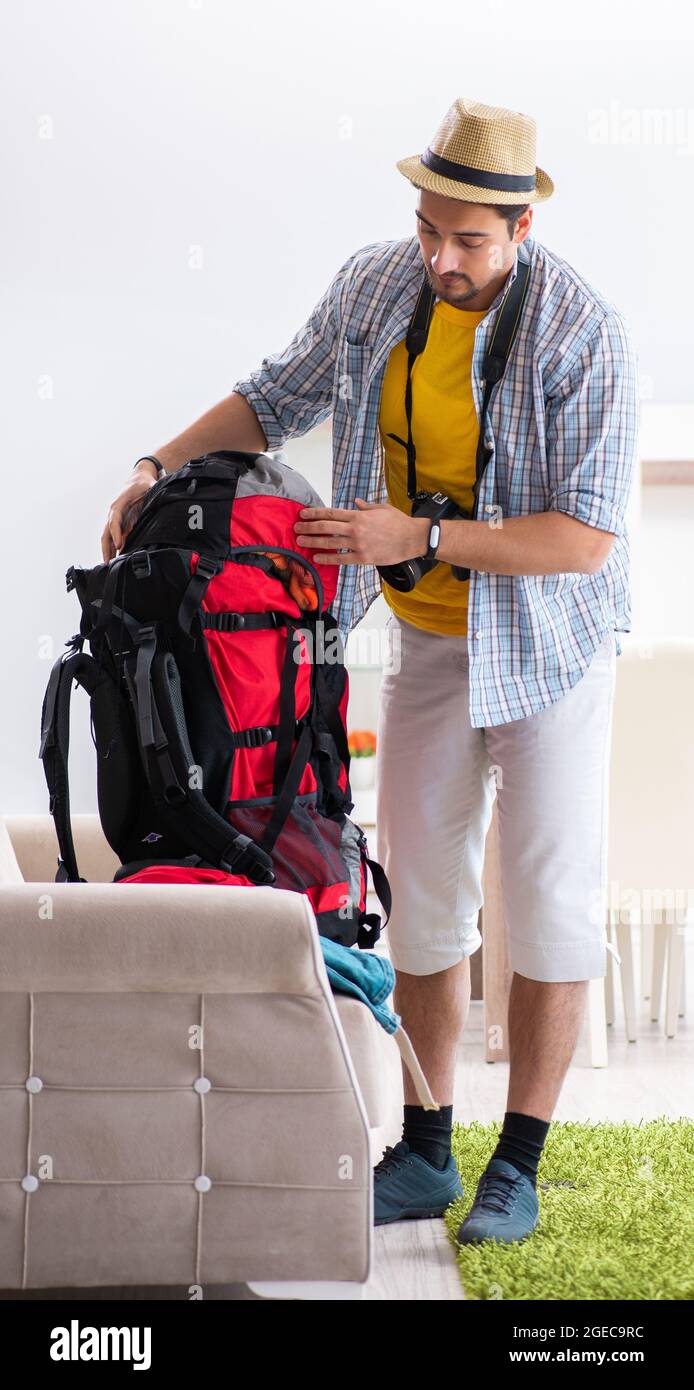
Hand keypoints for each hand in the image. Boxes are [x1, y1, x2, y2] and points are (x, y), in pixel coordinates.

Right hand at [100, 465, 158, 561]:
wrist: (139, 478)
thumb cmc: (143, 483)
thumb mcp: (150, 488)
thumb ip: (153, 499)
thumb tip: (160, 510)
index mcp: (119, 503)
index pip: (114, 520)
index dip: (116, 532)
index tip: (119, 544)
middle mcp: (114, 512)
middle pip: (106, 532)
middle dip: (107, 548)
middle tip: (109, 563)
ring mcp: (115, 519)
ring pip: (108, 537)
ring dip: (108, 551)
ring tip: (109, 566)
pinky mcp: (120, 524)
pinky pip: (114, 538)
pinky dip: (114, 548)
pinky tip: (116, 560)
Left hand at [294, 498, 429, 565]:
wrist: (412, 538)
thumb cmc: (399, 522)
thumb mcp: (382, 508)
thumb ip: (366, 507)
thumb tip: (356, 503)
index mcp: (359, 515)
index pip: (331, 513)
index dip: (315, 513)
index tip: (303, 514)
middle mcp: (355, 529)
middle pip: (326, 527)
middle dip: (308, 527)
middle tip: (296, 528)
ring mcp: (358, 544)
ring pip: (330, 543)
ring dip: (313, 542)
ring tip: (300, 542)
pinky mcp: (363, 558)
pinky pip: (340, 559)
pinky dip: (327, 558)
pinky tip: (316, 558)